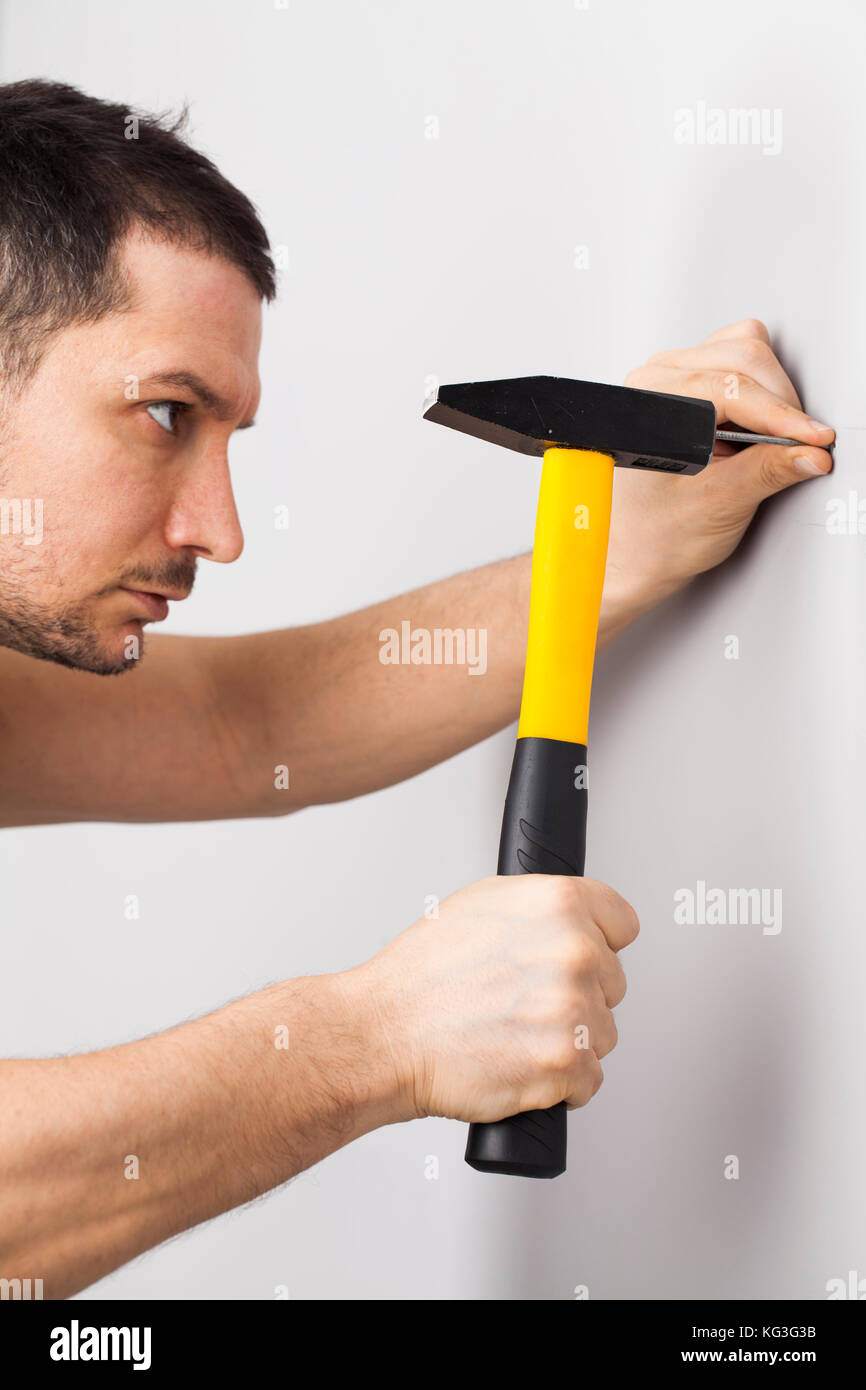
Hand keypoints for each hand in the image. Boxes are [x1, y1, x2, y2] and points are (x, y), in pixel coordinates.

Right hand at [347, 873, 638, 1123]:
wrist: (385, 1034)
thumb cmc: (420, 976)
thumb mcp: (481, 904)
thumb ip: (540, 908)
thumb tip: (574, 918)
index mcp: (559, 903)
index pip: (623, 924)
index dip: (598, 943)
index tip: (576, 958)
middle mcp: (574, 951)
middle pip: (613, 983)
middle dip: (578, 995)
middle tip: (526, 1001)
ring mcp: (574, 1008)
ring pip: (603, 1033)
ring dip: (569, 1041)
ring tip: (516, 1033)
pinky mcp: (567, 1063)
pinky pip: (590, 1079)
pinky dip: (560, 1083)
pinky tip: (520, 1062)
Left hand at [608, 318, 834, 602]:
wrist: (634, 554)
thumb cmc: (653, 535)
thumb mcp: (718, 507)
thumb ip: (766, 472)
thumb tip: (808, 451)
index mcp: (651, 407)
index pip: (733, 387)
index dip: (782, 415)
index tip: (812, 438)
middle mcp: (654, 383)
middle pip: (743, 357)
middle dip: (780, 403)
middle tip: (796, 445)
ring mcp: (669, 379)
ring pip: (743, 351)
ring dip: (771, 394)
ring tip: (767, 441)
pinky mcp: (686, 386)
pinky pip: (736, 362)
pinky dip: (760, 390)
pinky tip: (751, 429)